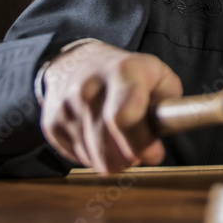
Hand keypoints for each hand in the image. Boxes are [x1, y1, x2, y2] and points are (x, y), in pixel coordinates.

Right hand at [39, 41, 182, 174]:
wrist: (76, 62)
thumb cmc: (126, 74)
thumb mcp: (157, 75)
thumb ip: (170, 102)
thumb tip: (168, 128)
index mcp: (122, 73)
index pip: (124, 118)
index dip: (141, 144)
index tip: (155, 153)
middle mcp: (89, 89)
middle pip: (109, 151)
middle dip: (130, 158)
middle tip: (138, 146)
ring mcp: (66, 108)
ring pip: (95, 161)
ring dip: (112, 158)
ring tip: (117, 136)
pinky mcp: (51, 125)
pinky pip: (79, 159)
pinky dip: (93, 155)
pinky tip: (98, 135)